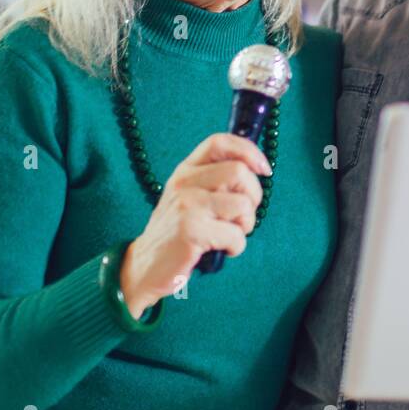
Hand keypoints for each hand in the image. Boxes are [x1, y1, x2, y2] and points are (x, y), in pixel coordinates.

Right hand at [119, 132, 269, 317]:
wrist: (144, 267)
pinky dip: (237, 246)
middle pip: (239, 172)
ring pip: (243, 203)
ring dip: (246, 224)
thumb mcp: (190, 198)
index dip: (248, 150)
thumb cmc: (177, 234)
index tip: (263, 169)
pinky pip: (236, 234)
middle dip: (254, 196)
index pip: (219, 142)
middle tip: (242, 216)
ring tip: (230, 234)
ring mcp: (187, 205)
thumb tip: (256, 169)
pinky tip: (223, 250)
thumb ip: (215, 181)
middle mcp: (184, 182)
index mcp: (185, 171)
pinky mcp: (191, 230)